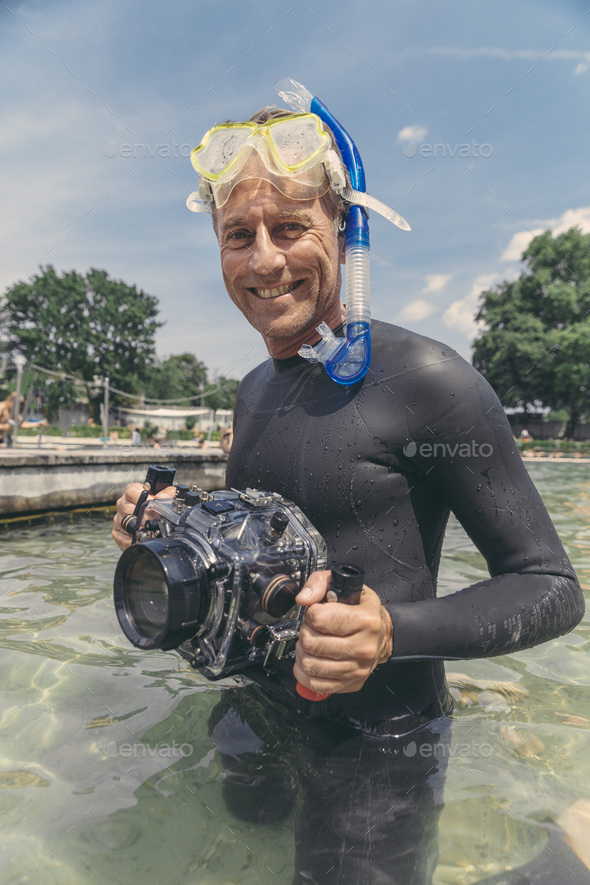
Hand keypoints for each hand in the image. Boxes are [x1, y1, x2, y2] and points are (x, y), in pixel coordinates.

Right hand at [111, 482, 175, 550]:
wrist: (154, 516)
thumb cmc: (159, 504)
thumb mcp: (168, 495)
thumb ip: (167, 493)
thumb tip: (161, 497)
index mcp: (132, 491)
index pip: (132, 491)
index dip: (143, 499)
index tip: (154, 505)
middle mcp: (123, 504)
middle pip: (128, 509)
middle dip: (145, 517)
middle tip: (155, 521)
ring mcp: (118, 518)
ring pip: (125, 524)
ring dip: (139, 529)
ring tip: (151, 531)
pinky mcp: (117, 532)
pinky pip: (121, 538)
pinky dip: (132, 541)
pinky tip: (141, 539)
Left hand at [293, 570, 392, 694]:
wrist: (383, 633)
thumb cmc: (361, 609)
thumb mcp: (344, 586)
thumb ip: (319, 583)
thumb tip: (303, 599)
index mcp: (366, 620)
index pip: (320, 619)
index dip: (311, 613)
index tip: (317, 612)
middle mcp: (364, 647)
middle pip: (312, 644)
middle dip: (306, 632)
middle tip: (313, 628)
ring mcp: (357, 668)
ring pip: (310, 665)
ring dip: (303, 652)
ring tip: (312, 642)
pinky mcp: (350, 683)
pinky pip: (314, 683)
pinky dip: (304, 671)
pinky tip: (312, 659)